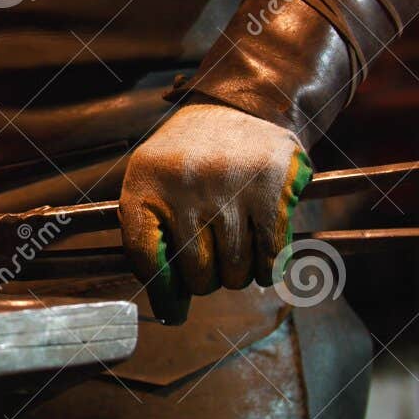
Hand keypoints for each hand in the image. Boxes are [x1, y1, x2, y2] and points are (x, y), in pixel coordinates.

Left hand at [117, 103, 312, 323]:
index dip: (161, 291)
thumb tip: (170, 311)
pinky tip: (260, 252)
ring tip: (234, 248)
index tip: (172, 311)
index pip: (146, 256)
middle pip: (197, 273)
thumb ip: (151, 237)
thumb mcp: (151, 181)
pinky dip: (266, 268)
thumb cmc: (188, 159)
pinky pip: (270, 259)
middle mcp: (185, 185)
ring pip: (236, 272)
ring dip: (237, 273)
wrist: (240, 106)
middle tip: (210, 264)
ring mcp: (230, 187)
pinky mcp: (272, 189)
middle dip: (205, 280)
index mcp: (146, 183)